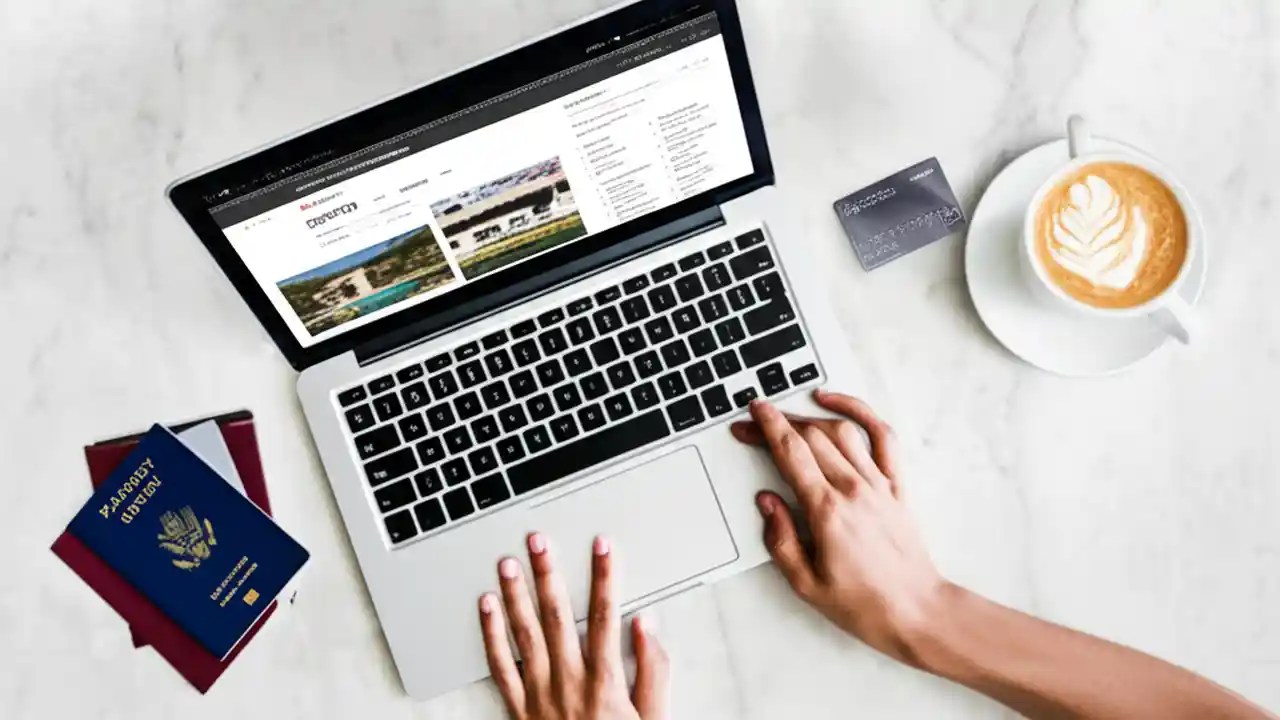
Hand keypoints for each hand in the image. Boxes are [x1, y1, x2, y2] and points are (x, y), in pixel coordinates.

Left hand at [479, 534, 669, 719]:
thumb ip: (653, 673)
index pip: (605, 616)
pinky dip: (491, 634)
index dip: (604, 577)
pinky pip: (500, 667)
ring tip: (508, 563)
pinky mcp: (518, 710)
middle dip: (549, 573)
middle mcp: (569, 683)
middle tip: (539, 541)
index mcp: (605, 683)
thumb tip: (645, 627)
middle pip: (558, 616)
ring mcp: (539, 696)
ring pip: (525, 635)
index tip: (602, 545)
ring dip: (515, 595)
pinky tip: (486, 608)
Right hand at [730, 390, 947, 665]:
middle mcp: (853, 489)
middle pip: (811, 436)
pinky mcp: (896, 486)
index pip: (791, 453)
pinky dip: (860, 412)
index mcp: (827, 511)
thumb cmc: (864, 604)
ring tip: (789, 417)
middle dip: (778, 422)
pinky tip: (838, 403)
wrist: (916, 611)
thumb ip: (780, 538)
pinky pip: (882, 436)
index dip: (767, 427)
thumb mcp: (805, 583)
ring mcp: (878, 484)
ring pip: (841, 431)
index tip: (752, 413)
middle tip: (755, 422)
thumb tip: (766, 502)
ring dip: (810, 418)